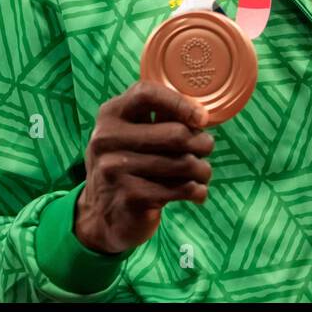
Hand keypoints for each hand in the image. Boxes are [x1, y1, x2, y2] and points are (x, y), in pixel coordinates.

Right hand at [74, 81, 214, 253]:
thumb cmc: (128, 168)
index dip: (180, 103)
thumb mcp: (132, 137)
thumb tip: (200, 114)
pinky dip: (197, 190)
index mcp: (110, 115)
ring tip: (203, 173)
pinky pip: (180, 189)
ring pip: (183, 163)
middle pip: (176, 134)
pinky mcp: (130, 197)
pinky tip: (197, 192)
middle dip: (202, 143)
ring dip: (203, 170)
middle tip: (207, 149)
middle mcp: (107, 139)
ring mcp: (115, 169)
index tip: (202, 118)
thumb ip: (159, 120)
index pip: (146, 94)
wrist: (104, 218)